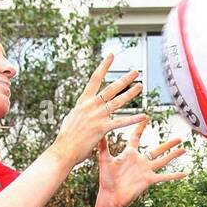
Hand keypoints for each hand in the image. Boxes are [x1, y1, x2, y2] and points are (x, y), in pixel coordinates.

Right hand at [50, 55, 150, 170]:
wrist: (63, 150)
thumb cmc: (67, 138)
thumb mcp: (72, 118)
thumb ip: (81, 111)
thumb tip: (81, 108)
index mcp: (83, 101)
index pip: (95, 79)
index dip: (104, 66)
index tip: (111, 56)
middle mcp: (90, 106)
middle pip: (110, 88)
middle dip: (124, 79)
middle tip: (135, 71)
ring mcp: (96, 116)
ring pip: (117, 102)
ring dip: (130, 94)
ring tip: (140, 86)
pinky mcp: (101, 128)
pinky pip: (121, 122)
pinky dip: (133, 119)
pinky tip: (143, 116)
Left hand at [97, 119, 187, 206]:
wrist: (111, 196)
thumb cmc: (106, 179)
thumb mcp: (104, 160)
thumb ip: (103, 146)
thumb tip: (97, 131)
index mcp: (129, 154)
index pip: (137, 138)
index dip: (141, 127)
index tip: (146, 118)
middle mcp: (140, 161)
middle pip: (158, 150)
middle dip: (168, 144)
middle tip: (179, 137)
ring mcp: (146, 170)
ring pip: (163, 160)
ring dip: (174, 155)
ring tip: (184, 149)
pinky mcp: (149, 180)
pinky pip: (164, 177)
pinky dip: (174, 176)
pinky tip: (185, 174)